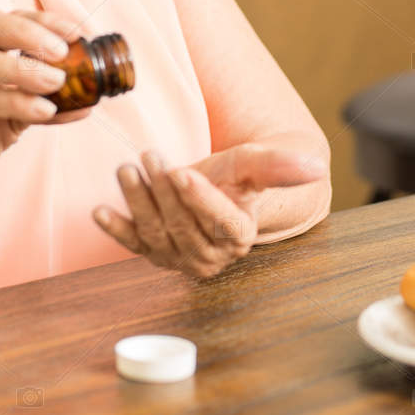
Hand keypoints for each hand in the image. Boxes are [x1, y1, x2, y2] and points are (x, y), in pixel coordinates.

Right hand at [0, 8, 87, 195]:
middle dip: (28, 32)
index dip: (42, 20)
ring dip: (23, 68)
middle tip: (62, 51)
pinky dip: (17, 102)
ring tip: (57, 82)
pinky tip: (44, 111)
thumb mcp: (10, 111)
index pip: (5, 16)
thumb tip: (88, 102)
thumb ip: (43, 101)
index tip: (76, 32)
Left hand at [92, 145, 327, 277]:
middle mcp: (211, 256)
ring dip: (138, 201)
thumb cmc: (239, 176)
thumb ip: (280, 164)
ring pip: (157, 233)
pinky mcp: (155, 253)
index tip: (182, 172)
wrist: (218, 188)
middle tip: (150, 156)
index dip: (200, 199)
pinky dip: (116, 229)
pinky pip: (134, 244)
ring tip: (126, 168)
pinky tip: (99, 211)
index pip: (220, 222)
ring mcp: (180, 259)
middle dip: (163, 191)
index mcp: (240, 236)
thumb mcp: (255, 164)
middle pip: (183, 226)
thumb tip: (315, 164)